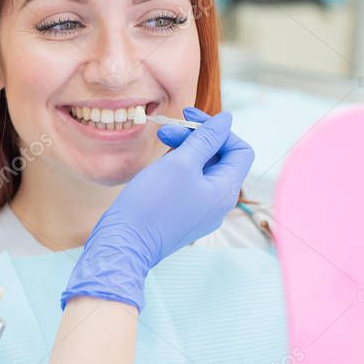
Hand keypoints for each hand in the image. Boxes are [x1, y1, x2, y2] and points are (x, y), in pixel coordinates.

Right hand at [61, 108, 253, 309]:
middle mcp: (218, 204)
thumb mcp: (181, 163)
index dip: (219, 131)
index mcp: (225, 191)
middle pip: (219, 159)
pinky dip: (176, 170)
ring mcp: (200, 212)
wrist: (124, 244)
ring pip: (201, 172)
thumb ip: (206, 139)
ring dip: (184, 152)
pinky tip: (157, 167)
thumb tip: (226, 119)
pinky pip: (187, 186)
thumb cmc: (152, 204)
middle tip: (167, 130)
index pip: (240, 150)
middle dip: (196, 139)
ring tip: (160, 145)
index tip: (191, 120)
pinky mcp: (181, 216)